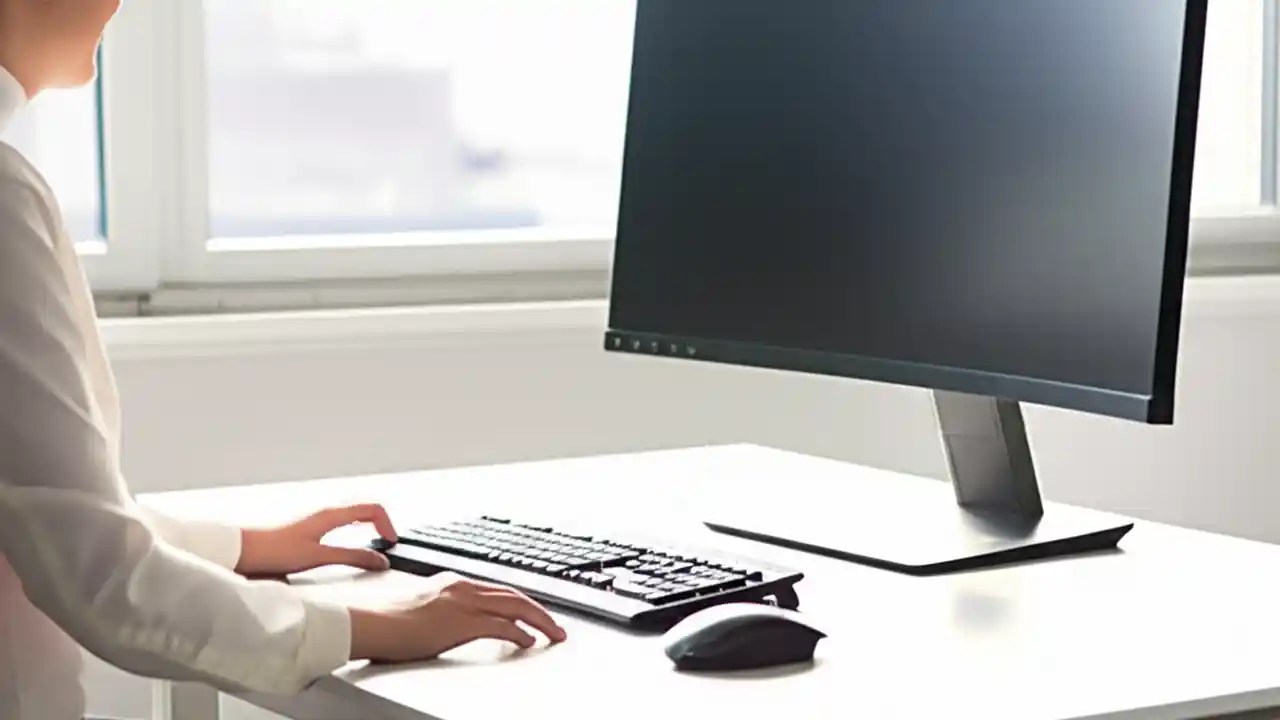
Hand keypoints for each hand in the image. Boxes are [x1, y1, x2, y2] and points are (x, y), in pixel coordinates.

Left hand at [236, 504, 398, 577]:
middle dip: (381, 525)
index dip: (387, 525)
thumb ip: (351, 558)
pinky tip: (349, 549)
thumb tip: (379, 560)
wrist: (244, 551)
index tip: (392, 544)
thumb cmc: (275, 550)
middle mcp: (327, 514)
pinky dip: (354, 534)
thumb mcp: (318, 556)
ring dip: (368, 529)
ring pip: (353, 517)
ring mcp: (318, 521)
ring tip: (374, 547)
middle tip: (388, 544)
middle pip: (365, 511)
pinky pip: (341, 526)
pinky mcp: (310, 531)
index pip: (372, 509)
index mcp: (332, 515)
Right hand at [349, 573, 567, 661]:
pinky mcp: (460, 622)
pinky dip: (519, 633)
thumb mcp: (422, 610)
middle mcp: (462, 587)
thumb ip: (442, 613)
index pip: (498, 590)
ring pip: (515, 606)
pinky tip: (527, 641)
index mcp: (453, 583)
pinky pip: (500, 626)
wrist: (371, 624)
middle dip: (539, 610)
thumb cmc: (387, 623)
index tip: (535, 613)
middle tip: (556, 626)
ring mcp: (462, 603)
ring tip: (553, 634)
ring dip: (539, 620)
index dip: (521, 602)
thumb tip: (451, 626)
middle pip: (514, 595)